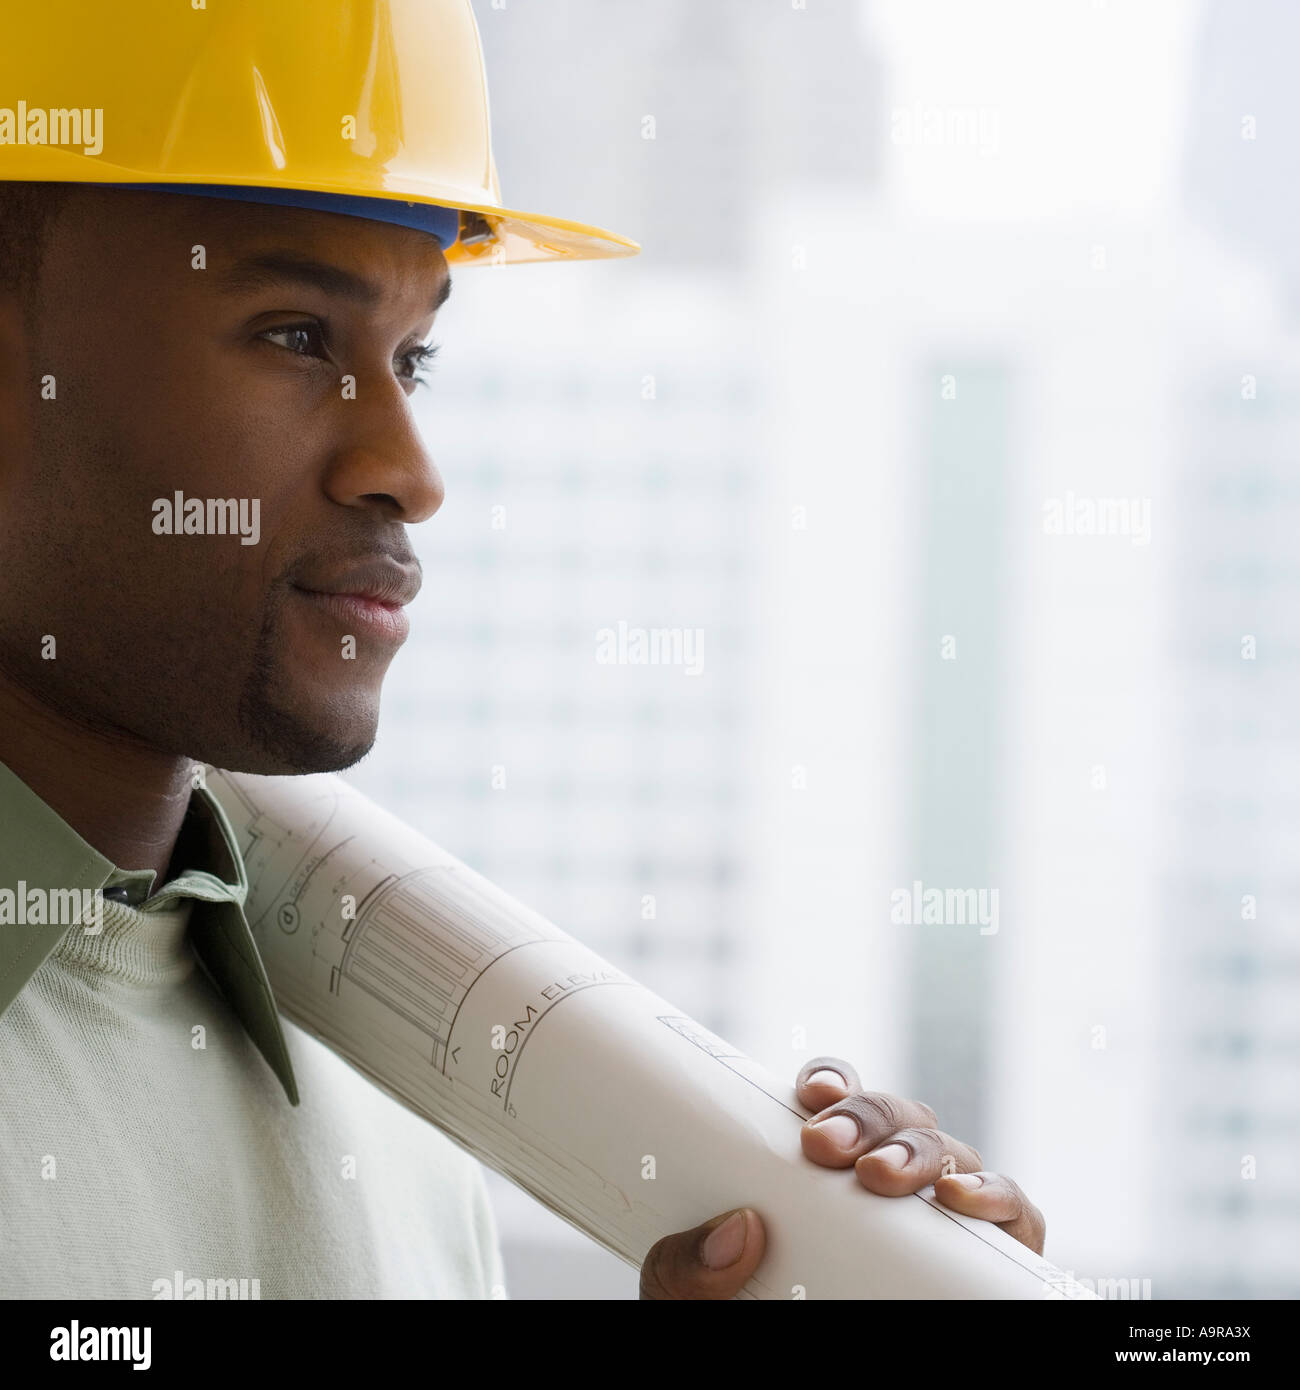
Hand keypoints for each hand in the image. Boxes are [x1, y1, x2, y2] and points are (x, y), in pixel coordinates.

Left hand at [638, 1054, 1044, 1299]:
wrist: (792, 1375)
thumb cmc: (747, 1315)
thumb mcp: (687, 1298)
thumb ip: (683, 1270)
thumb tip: (735, 1228)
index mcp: (824, 1165)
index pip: (835, 1098)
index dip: (830, 1081)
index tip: (809, 1096)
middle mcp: (888, 1178)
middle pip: (894, 1114)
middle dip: (865, 1116)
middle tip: (823, 1148)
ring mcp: (940, 1215)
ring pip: (950, 1151)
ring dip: (920, 1151)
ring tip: (881, 1177)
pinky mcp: (988, 1258)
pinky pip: (1015, 1213)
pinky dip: (998, 1195)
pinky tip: (962, 1201)